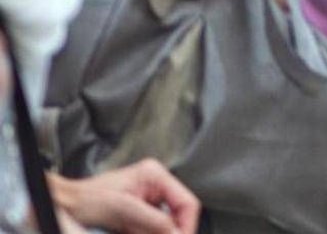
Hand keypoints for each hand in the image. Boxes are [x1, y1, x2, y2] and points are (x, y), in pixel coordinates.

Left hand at [50, 159, 200, 233]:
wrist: (62, 205)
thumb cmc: (85, 199)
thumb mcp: (123, 209)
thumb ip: (154, 221)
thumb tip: (177, 232)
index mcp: (155, 175)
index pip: (186, 203)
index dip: (186, 225)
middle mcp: (155, 185)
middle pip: (178, 216)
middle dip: (170, 231)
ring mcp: (147, 200)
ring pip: (165, 226)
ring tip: (132, 230)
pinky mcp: (138, 214)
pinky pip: (152, 230)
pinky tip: (130, 231)